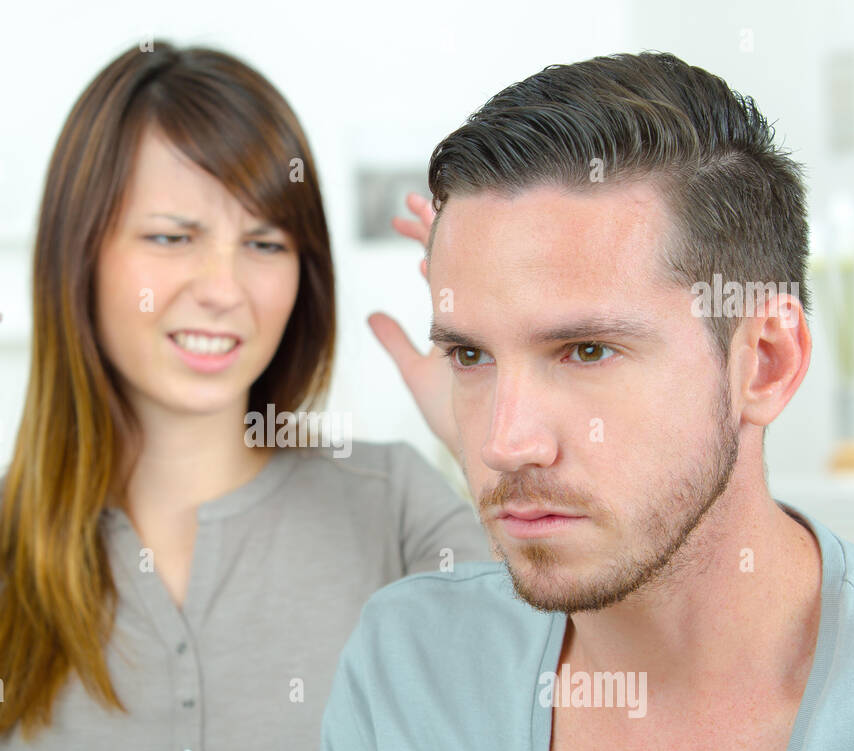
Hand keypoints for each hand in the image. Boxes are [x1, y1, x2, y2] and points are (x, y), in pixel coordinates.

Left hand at [371, 192, 458, 455]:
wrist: (483, 449)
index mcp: (457, 315)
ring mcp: (479, 327)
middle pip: (452, 260)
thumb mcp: (415, 371)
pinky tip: (423, 266)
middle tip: (411, 199)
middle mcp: (471, 315)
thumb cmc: (454, 415)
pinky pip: (460, 309)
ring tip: (416, 210)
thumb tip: (370, 315)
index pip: (438, 263)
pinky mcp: (479, 346)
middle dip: (431, 228)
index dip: (421, 237)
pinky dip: (442, 286)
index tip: (404, 211)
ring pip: (460, 274)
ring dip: (436, 244)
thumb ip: (394, 341)